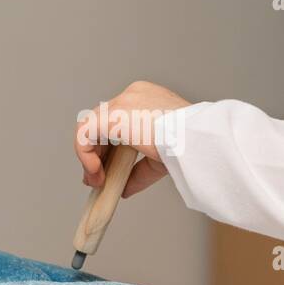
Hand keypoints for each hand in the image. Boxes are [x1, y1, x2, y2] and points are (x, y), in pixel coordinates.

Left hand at [74, 80, 191, 197]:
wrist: (198, 141)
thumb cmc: (192, 146)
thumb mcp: (161, 158)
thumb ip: (138, 171)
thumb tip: (123, 189)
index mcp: (147, 99)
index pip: (116, 120)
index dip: (107, 147)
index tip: (106, 169)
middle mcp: (132, 95)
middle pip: (100, 124)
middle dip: (95, 154)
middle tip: (96, 178)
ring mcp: (121, 103)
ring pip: (89, 127)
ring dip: (88, 157)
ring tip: (95, 180)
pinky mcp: (112, 115)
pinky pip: (85, 134)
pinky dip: (85, 155)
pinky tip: (96, 173)